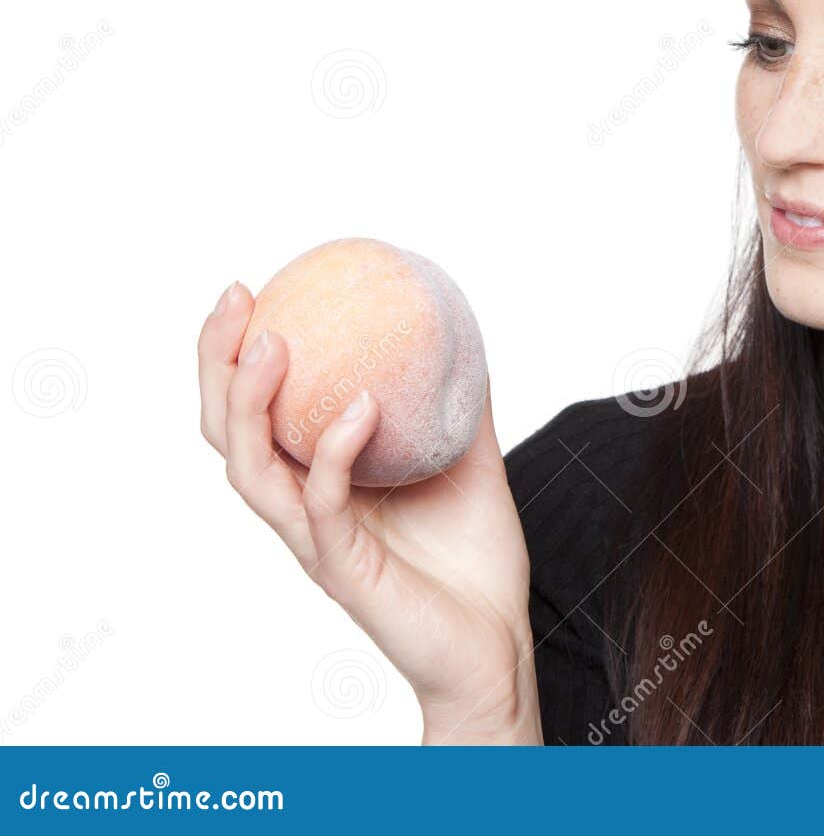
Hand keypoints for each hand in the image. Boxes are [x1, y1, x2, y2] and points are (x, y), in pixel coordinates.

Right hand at [197, 280, 541, 743]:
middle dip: (216, 364)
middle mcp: (302, 511)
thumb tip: (466, 335)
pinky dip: (336, 450)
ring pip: (251, 471)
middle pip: (226, 434)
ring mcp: (316, 542)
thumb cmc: (474, 561)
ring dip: (251, 404)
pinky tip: (362, 405)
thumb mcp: (470, 462)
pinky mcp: (344, 570)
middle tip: (236, 300)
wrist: (497, 643)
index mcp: (318, 483)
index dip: (234, 355)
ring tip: (270, 344)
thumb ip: (459, 406)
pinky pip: (324, 505)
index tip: (250, 290)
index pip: (255, 414)